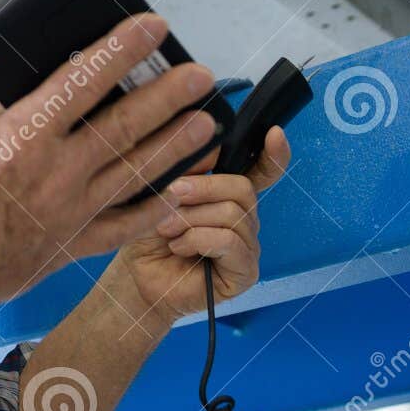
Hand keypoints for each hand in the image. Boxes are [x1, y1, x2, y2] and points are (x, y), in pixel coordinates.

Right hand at [0, 13, 222, 313]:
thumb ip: (2, 114)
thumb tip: (35, 91)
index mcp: (23, 136)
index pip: (84, 81)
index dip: (122, 50)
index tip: (152, 28)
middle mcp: (55, 172)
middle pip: (125, 125)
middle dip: (169, 96)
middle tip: (201, 76)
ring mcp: (69, 212)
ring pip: (136, 172)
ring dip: (175, 145)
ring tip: (206, 124)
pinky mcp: (71, 245)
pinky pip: (124, 227)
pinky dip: (155, 211)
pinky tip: (180, 194)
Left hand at [110, 126, 289, 324]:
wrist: (134, 276)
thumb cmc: (146, 234)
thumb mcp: (161, 193)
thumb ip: (189, 169)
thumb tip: (210, 142)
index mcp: (227, 195)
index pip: (261, 172)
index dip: (273, 154)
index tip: (275, 134)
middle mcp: (244, 218)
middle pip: (242, 187)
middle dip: (203, 188)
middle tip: (170, 195)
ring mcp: (247, 246)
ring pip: (233, 214)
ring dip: (191, 218)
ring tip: (165, 229)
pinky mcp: (245, 272)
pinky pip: (230, 242)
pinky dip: (197, 240)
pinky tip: (178, 247)